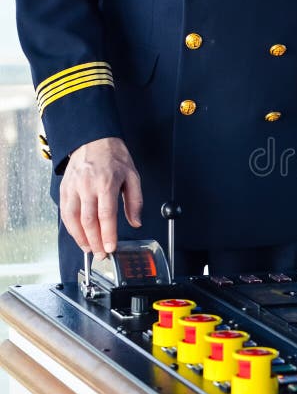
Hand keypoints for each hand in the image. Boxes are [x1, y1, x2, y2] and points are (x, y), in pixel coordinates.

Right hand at [60, 137, 142, 257]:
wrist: (93, 139)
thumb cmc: (114, 157)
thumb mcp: (133, 176)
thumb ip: (135, 201)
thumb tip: (135, 222)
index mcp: (106, 183)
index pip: (106, 215)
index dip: (108, 235)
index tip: (110, 248)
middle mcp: (87, 186)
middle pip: (88, 220)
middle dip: (94, 241)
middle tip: (100, 254)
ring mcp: (73, 187)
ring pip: (72, 218)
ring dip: (80, 237)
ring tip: (88, 248)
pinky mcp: (64, 188)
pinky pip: (64, 212)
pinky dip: (70, 227)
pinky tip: (77, 235)